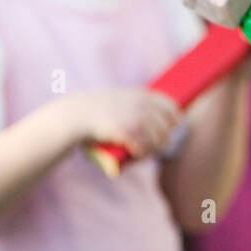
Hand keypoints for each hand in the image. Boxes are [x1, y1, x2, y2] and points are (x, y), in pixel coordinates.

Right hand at [66, 89, 180, 159]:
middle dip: (162, 139)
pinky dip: (141, 154)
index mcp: (141, 95)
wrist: (76, 115)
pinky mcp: (127, 133)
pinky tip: (137, 155)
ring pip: (156, 141)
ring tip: (144, 153)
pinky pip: (143, 148)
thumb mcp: (116, 98)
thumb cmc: (94, 109)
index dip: (174, 118)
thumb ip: (130, 102)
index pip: (170, 106)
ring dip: (152, 150)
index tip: (174, 126)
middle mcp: (142, 106)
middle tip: (155, 146)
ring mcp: (136, 119)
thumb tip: (145, 112)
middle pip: (165, 128)